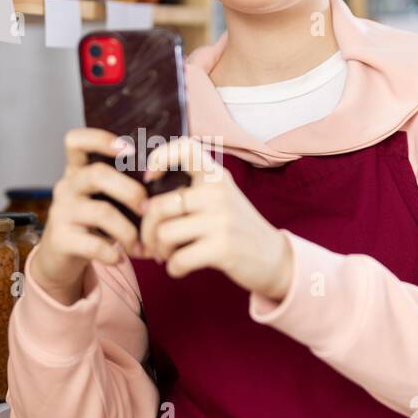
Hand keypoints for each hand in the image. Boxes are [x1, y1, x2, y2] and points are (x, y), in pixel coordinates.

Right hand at [29, 128, 149, 305]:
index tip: (128, 149)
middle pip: (97, 174)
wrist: (60, 259)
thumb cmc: (92, 225)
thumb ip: (124, 188)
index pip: (76, 141)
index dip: (100, 139)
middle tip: (148, 209)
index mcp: (78, 171)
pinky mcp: (60, 239)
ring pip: (101, 211)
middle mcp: (66, 186)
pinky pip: (93, 244)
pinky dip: (112, 253)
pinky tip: (120, 258)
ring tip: (140, 246)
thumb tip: (171, 188)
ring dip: (128, 231)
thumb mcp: (102, 200)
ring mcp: (61, 212)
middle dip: (130, 191)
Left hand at [139, 137, 293, 300]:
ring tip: (168, 256)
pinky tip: (180, 269)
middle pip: (158, 206)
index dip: (160, 157)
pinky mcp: (223, 248)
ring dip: (160, 252)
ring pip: (164, 234)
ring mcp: (221, 219)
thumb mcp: (221, 200)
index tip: (150, 179)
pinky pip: (178, 260)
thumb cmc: (237, 230)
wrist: (275, 258)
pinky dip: (173, 269)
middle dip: (147, 230)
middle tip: (152, 243)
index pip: (185, 147)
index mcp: (216, 176)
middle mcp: (218, 192)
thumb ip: (191, 194)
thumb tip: (143, 205)